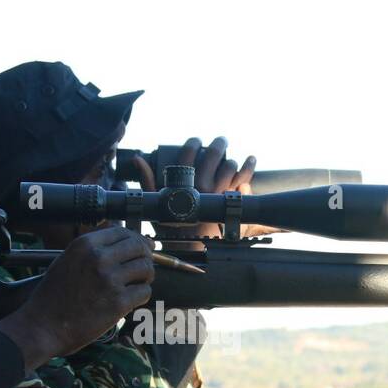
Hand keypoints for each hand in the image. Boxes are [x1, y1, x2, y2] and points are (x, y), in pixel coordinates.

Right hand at [0, 227, 153, 366]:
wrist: (43, 326)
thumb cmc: (53, 297)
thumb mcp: (67, 261)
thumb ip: (91, 251)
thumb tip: (120, 245)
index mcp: (85, 245)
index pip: (123, 232)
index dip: (138, 240)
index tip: (144, 248)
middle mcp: (99, 258)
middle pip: (139, 247)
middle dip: (146, 257)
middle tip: (144, 269)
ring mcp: (110, 279)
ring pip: (146, 268)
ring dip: (146, 277)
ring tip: (137, 285)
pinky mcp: (118, 302)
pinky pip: (144, 292)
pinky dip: (141, 296)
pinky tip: (131, 301)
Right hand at [135, 136, 270, 246]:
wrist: (191, 246)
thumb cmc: (172, 225)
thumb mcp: (156, 202)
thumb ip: (147, 179)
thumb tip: (138, 158)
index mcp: (185, 184)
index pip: (189, 153)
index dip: (193, 142)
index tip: (196, 141)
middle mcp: (203, 187)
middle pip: (214, 154)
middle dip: (219, 143)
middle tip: (220, 141)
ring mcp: (219, 193)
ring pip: (230, 166)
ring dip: (230, 159)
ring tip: (229, 159)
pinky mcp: (230, 201)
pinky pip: (243, 179)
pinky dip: (248, 167)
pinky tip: (250, 159)